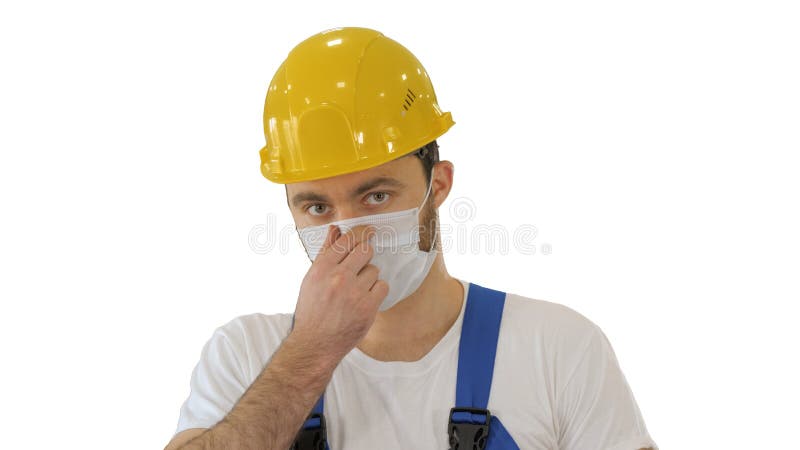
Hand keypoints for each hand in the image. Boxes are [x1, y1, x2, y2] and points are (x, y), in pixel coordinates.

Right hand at [290, 223, 388, 362]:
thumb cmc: (312, 310)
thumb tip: (335, 229)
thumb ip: (325, 252)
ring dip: (369, 279)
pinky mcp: (368, 307)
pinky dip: (376, 292)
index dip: (361, 232)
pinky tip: (365, 300)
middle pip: (365, 250)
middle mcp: (338, 277)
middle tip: (360, 266)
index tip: (370, 231)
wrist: (315, 344)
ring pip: (374, 270)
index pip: (347, 240)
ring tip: (356, 292)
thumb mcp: (311, 279)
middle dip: (365, 256)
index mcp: (322, 268)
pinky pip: (382, 286)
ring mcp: (354, 292)